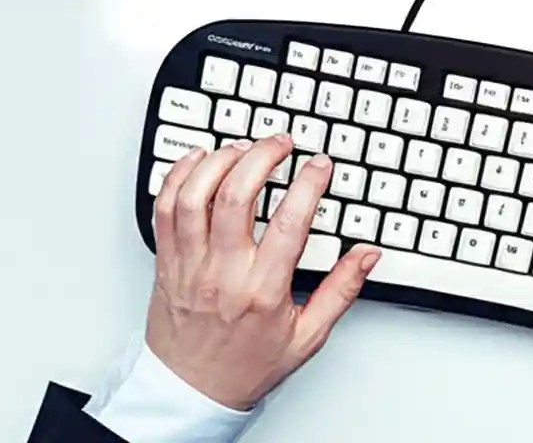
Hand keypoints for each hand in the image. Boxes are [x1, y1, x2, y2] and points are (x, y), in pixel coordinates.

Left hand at [146, 135, 381, 410]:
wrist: (190, 390)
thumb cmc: (246, 364)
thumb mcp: (307, 336)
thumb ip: (341, 291)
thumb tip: (367, 255)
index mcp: (263, 291)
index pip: (288, 224)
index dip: (308, 185)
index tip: (319, 165)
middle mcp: (223, 273)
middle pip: (236, 196)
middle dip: (262, 157)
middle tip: (280, 144)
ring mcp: (190, 264)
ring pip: (195, 195)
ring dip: (220, 161)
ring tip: (243, 148)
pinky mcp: (167, 260)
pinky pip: (165, 207)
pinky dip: (180, 175)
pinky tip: (200, 161)